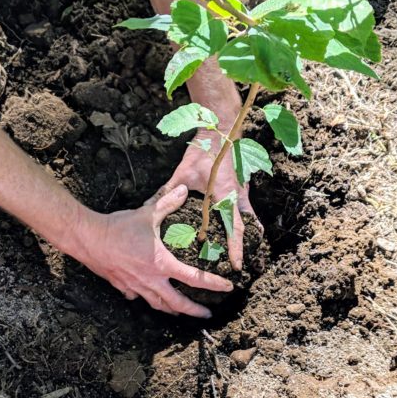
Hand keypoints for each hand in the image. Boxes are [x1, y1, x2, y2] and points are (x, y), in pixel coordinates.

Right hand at [77, 184, 232, 317]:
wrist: (88, 239)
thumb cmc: (118, 228)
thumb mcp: (147, 214)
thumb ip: (168, 203)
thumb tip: (184, 190)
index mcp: (161, 264)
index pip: (194, 279)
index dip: (213, 284)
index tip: (227, 287)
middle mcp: (151, 280)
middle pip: (177, 304)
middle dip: (194, 310)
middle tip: (207, 313)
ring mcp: (135, 286)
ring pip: (158, 304)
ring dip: (172, 309)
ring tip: (180, 311)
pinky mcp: (122, 286)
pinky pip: (137, 297)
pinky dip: (146, 298)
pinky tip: (147, 296)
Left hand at [158, 131, 257, 270]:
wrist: (221, 131)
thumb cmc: (204, 151)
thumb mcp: (184, 172)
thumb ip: (168, 191)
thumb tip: (148, 205)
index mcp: (226, 195)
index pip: (235, 227)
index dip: (236, 247)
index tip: (236, 265)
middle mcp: (238, 196)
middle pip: (245, 227)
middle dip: (243, 247)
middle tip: (238, 266)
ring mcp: (242, 191)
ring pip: (248, 218)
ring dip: (246, 235)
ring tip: (238, 252)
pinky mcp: (241, 187)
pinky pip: (245, 208)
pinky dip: (245, 220)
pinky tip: (239, 229)